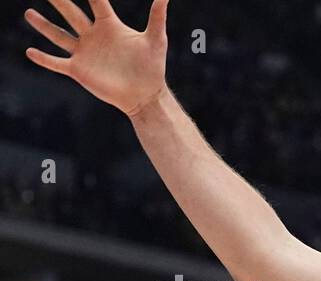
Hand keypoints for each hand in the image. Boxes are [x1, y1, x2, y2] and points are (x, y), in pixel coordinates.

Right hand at [24, 0, 168, 116]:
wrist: (146, 95)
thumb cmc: (153, 67)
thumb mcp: (156, 40)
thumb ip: (157, 17)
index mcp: (109, 25)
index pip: (95, 1)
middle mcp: (93, 35)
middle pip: (72, 13)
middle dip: (59, 1)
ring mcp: (84, 52)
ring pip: (59, 35)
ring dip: (43, 25)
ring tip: (28, 13)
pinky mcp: (79, 70)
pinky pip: (57, 62)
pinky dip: (44, 58)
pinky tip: (30, 52)